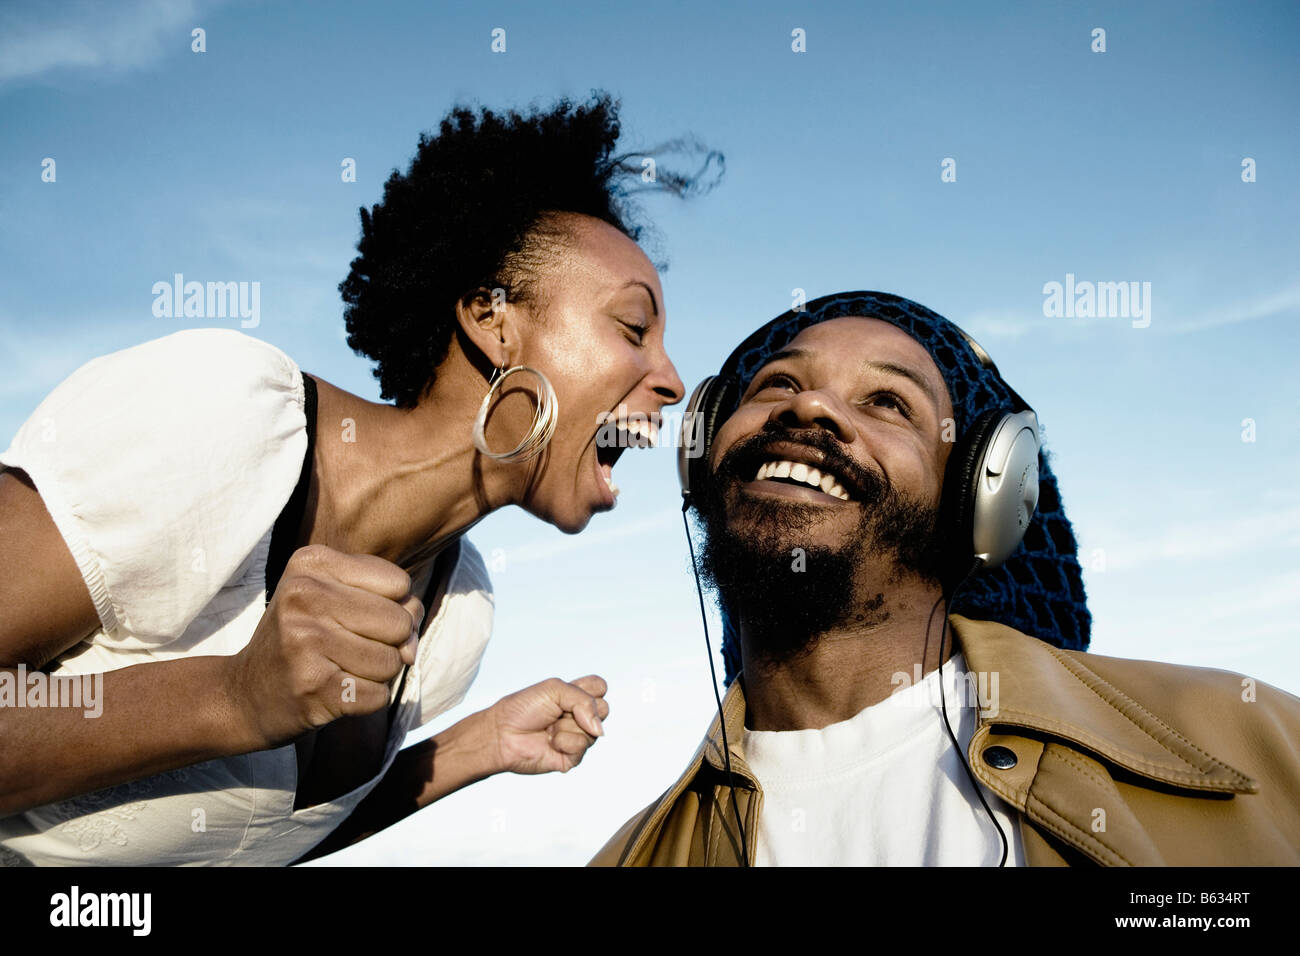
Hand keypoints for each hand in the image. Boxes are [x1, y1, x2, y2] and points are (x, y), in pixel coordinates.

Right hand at [224, 545, 424, 749]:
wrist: (245, 694)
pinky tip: (334, 692)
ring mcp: (305, 642)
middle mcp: (304, 596)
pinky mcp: (313, 686)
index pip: (399, 583)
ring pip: (392, 661)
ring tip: (339, 668)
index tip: (356, 618)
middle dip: (389, 643)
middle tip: (348, 649)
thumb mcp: (337, 599)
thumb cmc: (305, 639)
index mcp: (311, 563)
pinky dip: (366, 700)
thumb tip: (410, 650)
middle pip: (400, 622)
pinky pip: (378, 695)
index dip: (394, 607)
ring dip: (377, 674)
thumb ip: (392, 606)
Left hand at [488, 676, 609, 774]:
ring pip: (594, 730)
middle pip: (604, 709)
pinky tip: (550, 743)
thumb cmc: (524, 708)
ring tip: (549, 728)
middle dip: (580, 709)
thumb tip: (600, 730)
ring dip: (567, 727)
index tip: (566, 693)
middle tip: (557, 712)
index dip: (589, 690)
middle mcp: (580, 716)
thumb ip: (584, 702)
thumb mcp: (555, 689)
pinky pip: (582, 748)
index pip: (601, 687)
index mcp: (576, 696)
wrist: (503, 733)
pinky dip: (565, 743)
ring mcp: (577, 736)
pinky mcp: (572, 757)